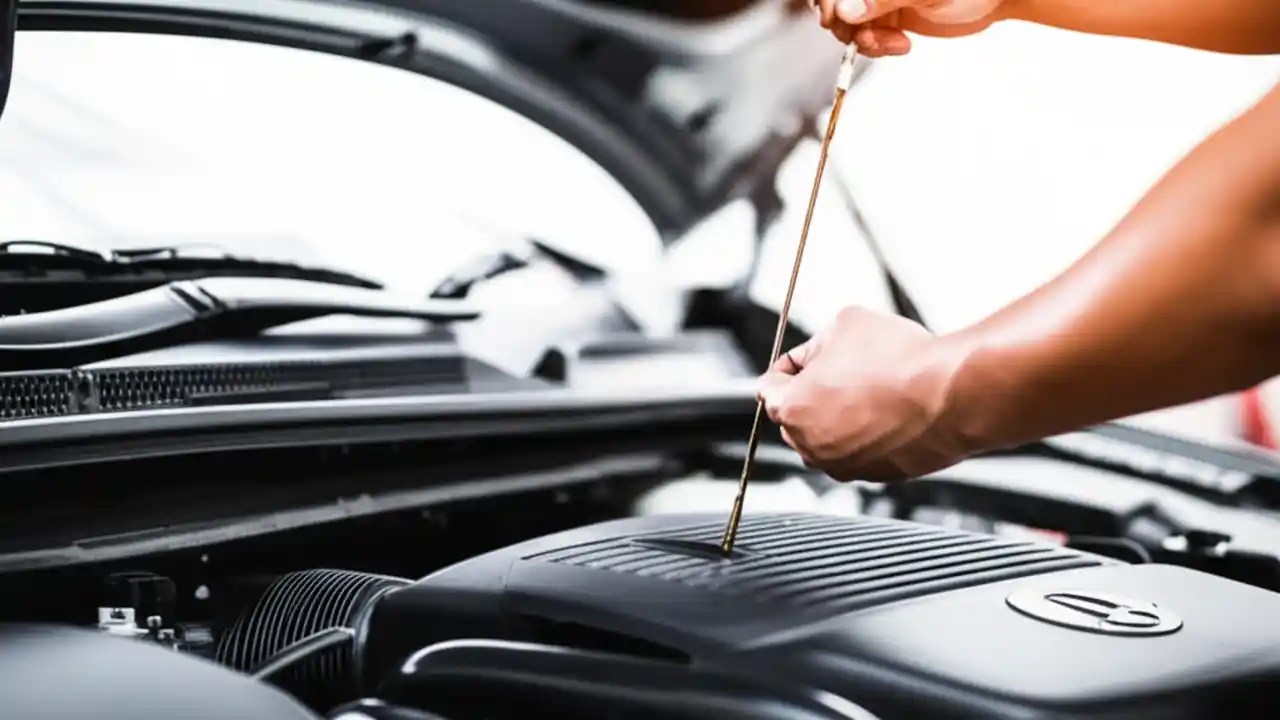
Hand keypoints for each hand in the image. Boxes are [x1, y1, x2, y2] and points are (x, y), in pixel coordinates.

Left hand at [756, 306, 973, 481]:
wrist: (953, 395)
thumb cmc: (901, 362)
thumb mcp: (844, 322)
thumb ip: (815, 342)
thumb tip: (814, 352)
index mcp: (791, 408)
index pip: (767, 387)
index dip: (787, 367)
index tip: (800, 362)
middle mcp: (811, 445)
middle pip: (795, 416)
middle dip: (811, 393)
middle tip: (842, 370)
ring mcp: (843, 465)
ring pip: (827, 436)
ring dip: (839, 415)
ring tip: (871, 388)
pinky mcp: (875, 475)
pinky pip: (859, 451)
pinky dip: (868, 433)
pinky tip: (890, 409)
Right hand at [809, 0, 1008, 56]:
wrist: (991, 0)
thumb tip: (844, 9)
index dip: (828, 1)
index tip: (838, 19)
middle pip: (832, 4)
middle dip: (846, 26)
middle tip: (872, 38)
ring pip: (844, 24)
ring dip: (863, 41)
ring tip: (894, 43)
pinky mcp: (882, 16)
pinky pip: (861, 36)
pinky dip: (874, 47)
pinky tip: (899, 44)